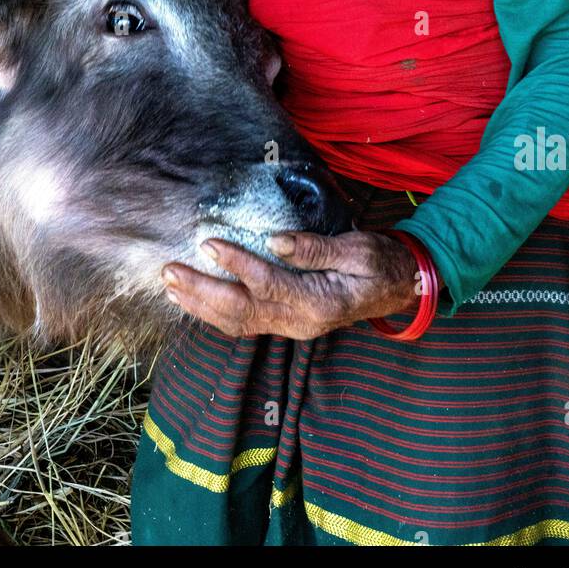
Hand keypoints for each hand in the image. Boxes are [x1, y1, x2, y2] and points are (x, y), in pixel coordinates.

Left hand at [160, 230, 423, 339]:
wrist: (399, 289)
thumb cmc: (381, 263)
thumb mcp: (358, 249)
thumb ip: (317, 248)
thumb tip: (276, 240)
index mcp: (319, 303)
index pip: (267, 284)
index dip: (236, 263)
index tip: (208, 242)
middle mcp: (299, 322)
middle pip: (240, 310)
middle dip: (200, 291)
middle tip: (169, 271)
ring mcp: (291, 327)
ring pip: (236, 322)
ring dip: (200, 304)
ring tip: (171, 284)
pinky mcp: (286, 324)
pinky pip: (244, 323)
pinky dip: (214, 313)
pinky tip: (194, 300)